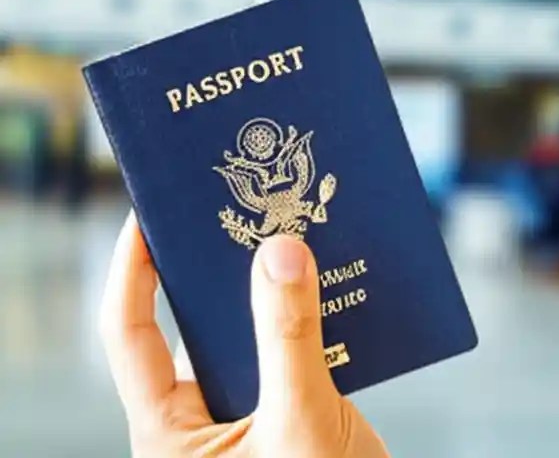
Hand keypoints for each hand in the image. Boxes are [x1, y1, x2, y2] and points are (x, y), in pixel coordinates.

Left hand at [100, 213, 388, 456]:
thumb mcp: (298, 423)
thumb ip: (288, 338)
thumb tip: (279, 252)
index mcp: (171, 430)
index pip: (132, 335)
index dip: (133, 272)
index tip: (148, 216)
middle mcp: (202, 419)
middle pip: (196, 325)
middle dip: (219, 270)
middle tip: (242, 211)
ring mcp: (250, 418)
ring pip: (253, 336)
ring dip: (276, 291)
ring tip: (297, 235)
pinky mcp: (294, 418)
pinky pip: (297, 352)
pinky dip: (317, 317)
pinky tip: (344, 287)